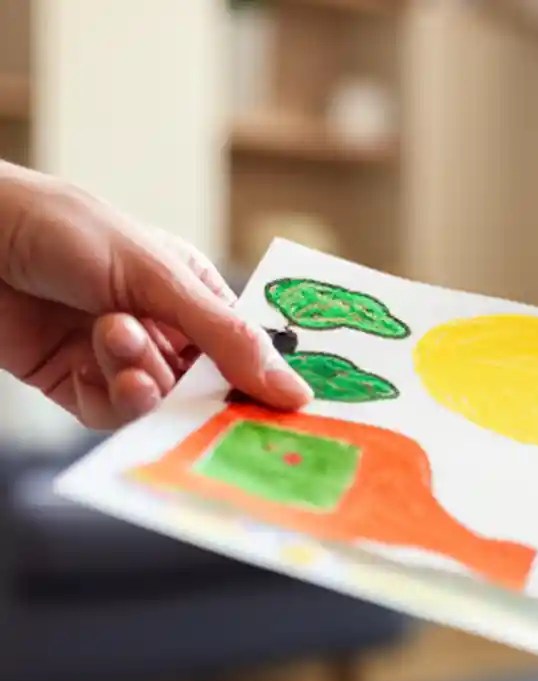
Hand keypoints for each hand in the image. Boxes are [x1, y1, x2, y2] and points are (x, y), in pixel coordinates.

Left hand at [0, 161, 311, 427]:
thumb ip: (226, 339)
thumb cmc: (65, 231)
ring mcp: (119, 358)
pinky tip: (92, 366)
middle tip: (186, 385)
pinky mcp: (75, 384)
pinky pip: (111, 416)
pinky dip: (107, 398)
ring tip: (112, 339)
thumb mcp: (160, 279)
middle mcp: (162, 328)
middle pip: (205, 387)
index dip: (260, 378)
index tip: (280, 408)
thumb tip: (295, 391)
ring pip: (158, 404)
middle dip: (192, 386)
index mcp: (194, 292)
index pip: (245, 349)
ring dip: (139, 378)